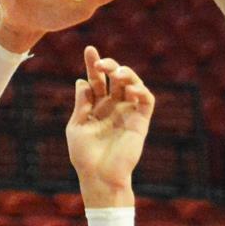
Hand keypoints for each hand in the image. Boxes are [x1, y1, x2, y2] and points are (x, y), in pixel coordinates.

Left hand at [65, 45, 153, 207]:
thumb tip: (82, 81)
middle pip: (114, 78)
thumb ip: (82, 104)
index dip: (93, 64)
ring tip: (117, 73)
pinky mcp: (140, 121)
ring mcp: (127, 112)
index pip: (95, 80)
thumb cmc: (85, 155)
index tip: (89, 49)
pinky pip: (146, 100)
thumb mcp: (77, 126)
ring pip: (132, 84)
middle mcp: (112, 106)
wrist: (99, 176)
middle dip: (109, 65)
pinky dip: (140, 90)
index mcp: (96, 106)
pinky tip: (129, 90)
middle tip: (102, 64)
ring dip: (126, 74)